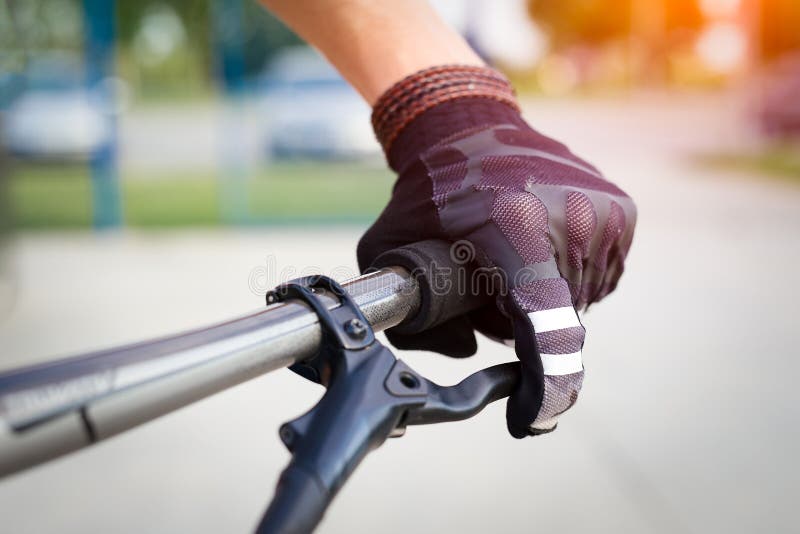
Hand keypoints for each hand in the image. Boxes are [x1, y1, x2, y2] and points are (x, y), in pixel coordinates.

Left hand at [358, 67, 635, 436]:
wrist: (469, 128)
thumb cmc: (427, 196)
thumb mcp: (390, 253)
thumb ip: (413, 320)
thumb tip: (471, 352)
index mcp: (514, 233)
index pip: (546, 330)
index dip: (543, 389)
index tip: (525, 418)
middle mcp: (570, 222)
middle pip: (556, 324)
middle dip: (522, 325)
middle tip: (488, 287)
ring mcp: (602, 214)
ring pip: (581, 302)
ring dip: (548, 300)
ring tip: (511, 257)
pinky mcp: (622, 211)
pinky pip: (599, 276)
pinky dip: (569, 275)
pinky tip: (538, 244)